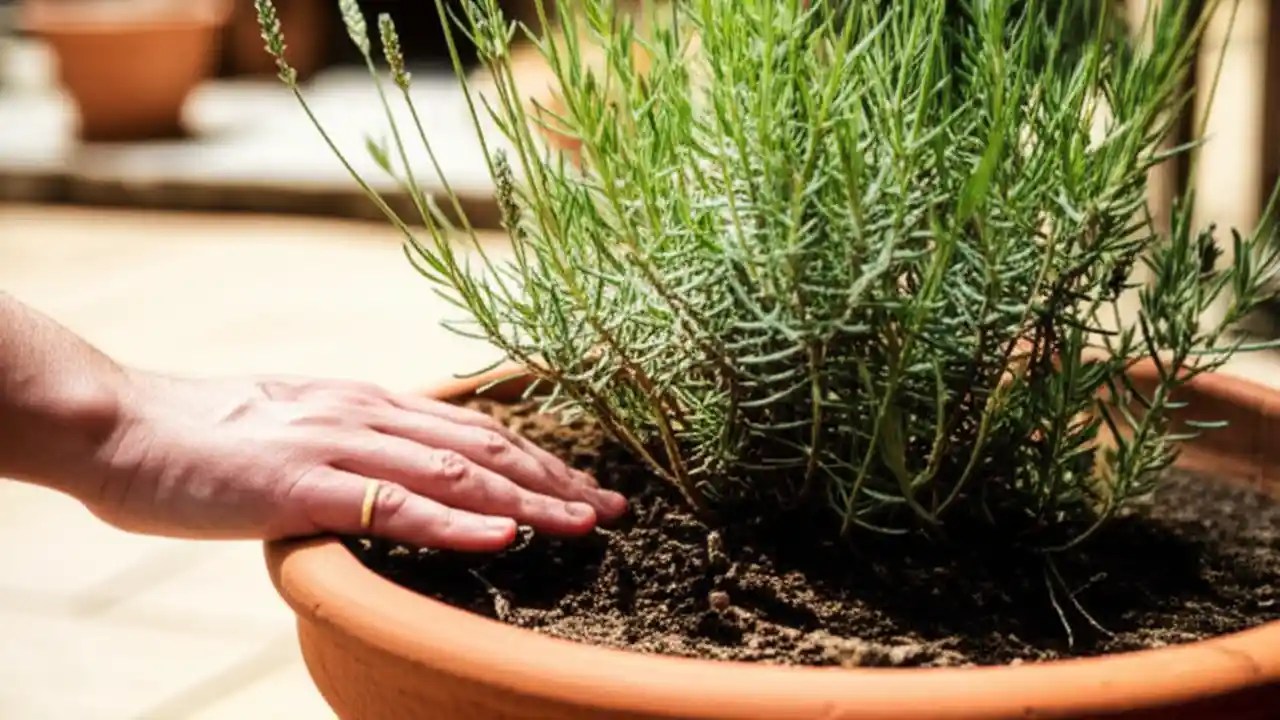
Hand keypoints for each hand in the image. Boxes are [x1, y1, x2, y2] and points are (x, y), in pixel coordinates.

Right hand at [81, 371, 626, 550]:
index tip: (589, 486)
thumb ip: (358, 445)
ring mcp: (339, 445)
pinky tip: (503, 535)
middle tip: (615, 508)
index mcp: (372, 402)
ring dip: (529, 499)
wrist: (124, 425)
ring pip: (455, 474)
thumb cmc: (208, 436)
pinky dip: (454, 523)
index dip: (541, 459)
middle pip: (486, 447)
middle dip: (557, 479)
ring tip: (586, 523)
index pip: (478, 430)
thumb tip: (407, 472)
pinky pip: (391, 506)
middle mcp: (369, 413)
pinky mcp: (302, 485)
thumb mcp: (302, 428)